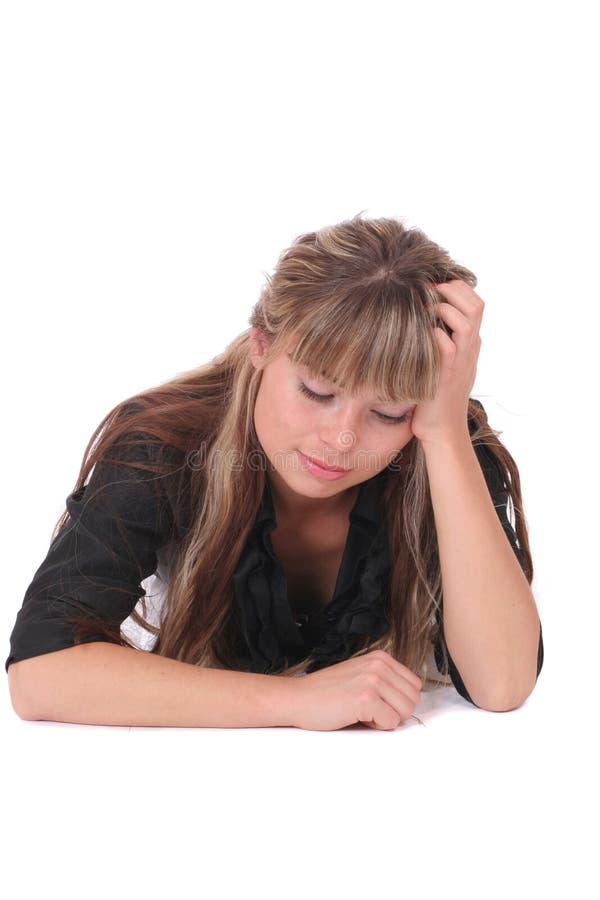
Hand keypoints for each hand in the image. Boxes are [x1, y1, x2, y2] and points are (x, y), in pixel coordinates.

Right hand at [288, 649, 421, 731]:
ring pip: (405, 711)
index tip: (377, 701)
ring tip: (361, 711)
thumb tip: (410, 698)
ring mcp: (373, 680)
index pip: (414, 685)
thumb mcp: (360, 675)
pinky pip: (390, 722)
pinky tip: (356, 716)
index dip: (397, 700)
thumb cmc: (326, 692)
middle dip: (394, 711)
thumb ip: (385, 680)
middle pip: (413, 699)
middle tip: (368, 708)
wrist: (298, 699)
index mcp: (380, 658)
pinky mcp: (366, 698)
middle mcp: (379, 665)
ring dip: (385, 718)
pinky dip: (376, 726)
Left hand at [409, 279, 483, 445]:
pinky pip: (445, 344)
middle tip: (429, 289)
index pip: (476, 303)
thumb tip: (422, 318)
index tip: (435, 284)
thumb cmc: (435, 395)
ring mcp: (461, 361)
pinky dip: (432, 333)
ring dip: (442, 309)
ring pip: (465, 322)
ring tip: (422, 310)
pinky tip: (418, 333)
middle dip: (452, 290)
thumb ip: (442, 340)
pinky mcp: (446, 374)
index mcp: (470, 344)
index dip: (458, 287)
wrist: (442, 429)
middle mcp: (470, 349)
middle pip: (476, 305)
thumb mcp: (444, 363)